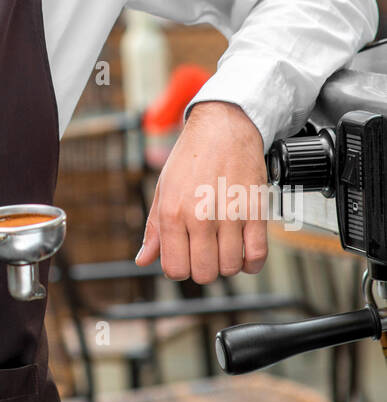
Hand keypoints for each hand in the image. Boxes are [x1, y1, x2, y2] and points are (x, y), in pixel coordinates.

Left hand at [135, 101, 268, 282]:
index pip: (175, 269)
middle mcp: (199, 216)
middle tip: (206, 251)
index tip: (185, 257)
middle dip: (204, 268)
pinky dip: (252, 262)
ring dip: (228, 264)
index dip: (180, 269)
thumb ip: (154, 228)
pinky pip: (257, 255)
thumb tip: (144, 259)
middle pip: (204, 274)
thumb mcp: (163, 189)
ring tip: (224, 245)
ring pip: (230, 268)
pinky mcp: (255, 211)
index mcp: (172, 212)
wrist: (223, 127)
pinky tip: (245, 250)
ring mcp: (229, 214)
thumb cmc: (191, 156)